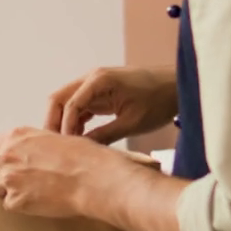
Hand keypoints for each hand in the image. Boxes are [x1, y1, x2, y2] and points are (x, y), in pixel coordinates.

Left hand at [0, 128, 128, 217]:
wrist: (92, 177)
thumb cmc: (83, 156)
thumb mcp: (54, 138)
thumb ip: (33, 145)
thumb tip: (29, 155)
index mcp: (17, 136)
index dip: (1, 158)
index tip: (11, 165)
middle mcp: (7, 155)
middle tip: (16, 182)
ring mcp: (9, 178)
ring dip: (8, 193)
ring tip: (30, 194)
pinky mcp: (15, 201)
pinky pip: (9, 206)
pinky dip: (21, 207)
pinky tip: (38, 203)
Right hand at [46, 66, 178, 143]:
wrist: (176, 86)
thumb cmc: (159, 102)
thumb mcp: (132, 123)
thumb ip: (104, 136)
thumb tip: (82, 151)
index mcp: (99, 81)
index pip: (69, 104)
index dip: (64, 128)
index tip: (66, 150)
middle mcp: (91, 79)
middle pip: (59, 100)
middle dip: (54, 123)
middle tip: (54, 149)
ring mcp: (94, 85)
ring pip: (66, 103)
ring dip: (63, 123)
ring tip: (64, 149)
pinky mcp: (100, 93)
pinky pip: (79, 107)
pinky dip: (75, 122)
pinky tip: (78, 141)